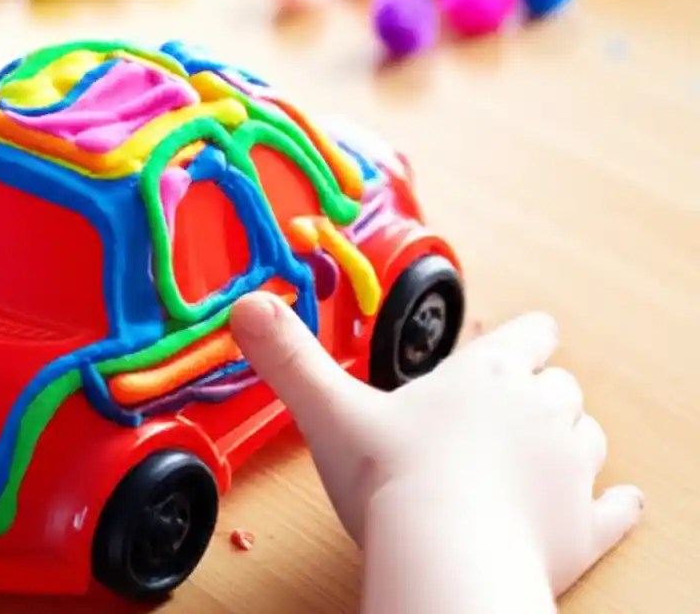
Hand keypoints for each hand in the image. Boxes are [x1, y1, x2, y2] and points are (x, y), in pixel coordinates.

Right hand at [230, 293, 642, 609]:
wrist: (443, 554)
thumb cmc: (392, 480)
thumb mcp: (331, 410)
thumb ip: (289, 358)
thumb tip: (247, 307)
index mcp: (484, 376)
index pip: (528, 335)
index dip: (523, 337)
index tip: (518, 340)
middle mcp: (537, 411)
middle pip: (559, 385)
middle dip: (538, 394)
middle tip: (504, 411)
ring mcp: (567, 469)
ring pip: (587, 436)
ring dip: (568, 440)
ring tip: (536, 454)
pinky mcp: (583, 526)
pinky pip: (615, 507)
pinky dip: (613, 503)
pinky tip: (614, 501)